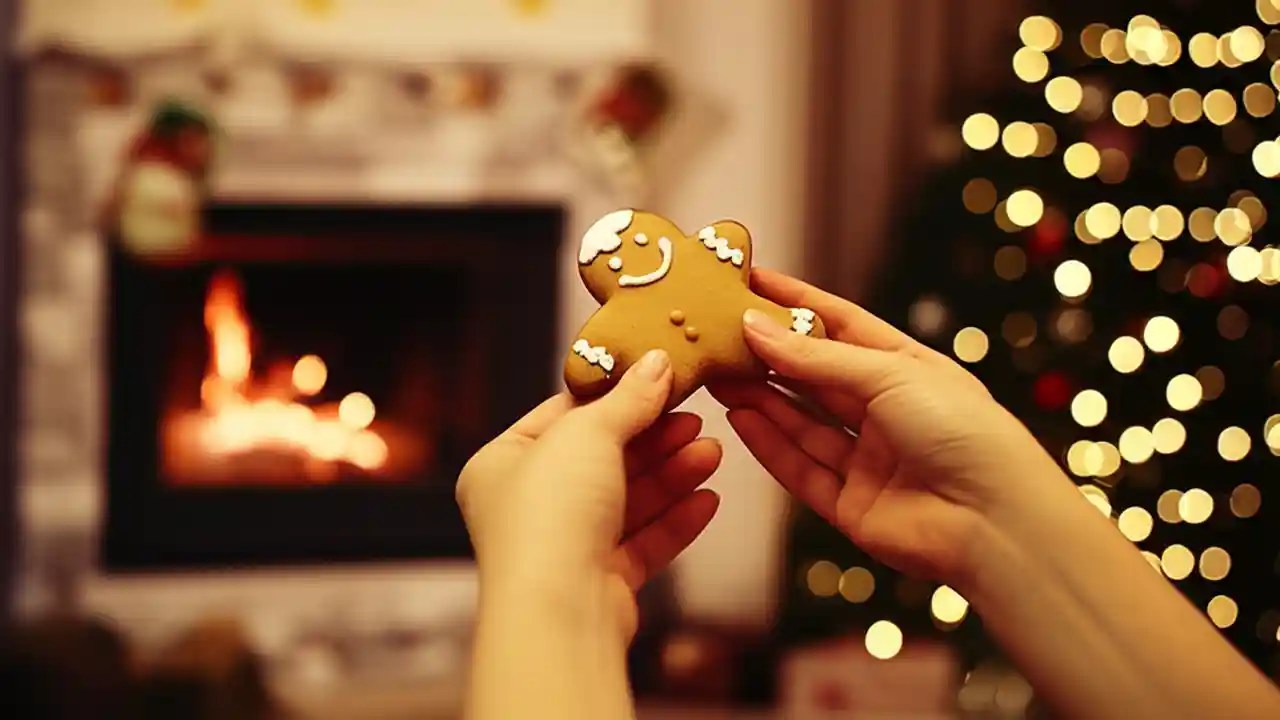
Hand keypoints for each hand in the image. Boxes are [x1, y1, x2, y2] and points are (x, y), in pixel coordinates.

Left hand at [457, 350, 721, 637]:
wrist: (557, 613)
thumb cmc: (549, 517)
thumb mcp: (589, 434)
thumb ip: (628, 398)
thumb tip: (658, 363)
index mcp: (502, 464)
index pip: (563, 416)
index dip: (615, 396)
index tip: (660, 380)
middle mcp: (528, 506)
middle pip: (602, 459)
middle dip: (654, 439)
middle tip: (696, 417)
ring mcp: (564, 546)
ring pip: (627, 501)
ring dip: (672, 474)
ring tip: (713, 451)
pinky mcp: (599, 582)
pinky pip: (642, 543)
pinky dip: (675, 519)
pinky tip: (708, 498)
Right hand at [711, 269, 1059, 588]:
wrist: (995, 522)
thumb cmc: (962, 432)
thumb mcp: (888, 375)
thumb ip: (815, 359)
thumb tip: (754, 328)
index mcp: (907, 369)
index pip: (841, 325)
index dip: (795, 303)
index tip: (749, 282)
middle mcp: (887, 412)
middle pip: (815, 378)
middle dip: (767, 356)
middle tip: (716, 336)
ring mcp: (869, 461)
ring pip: (802, 423)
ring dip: (760, 399)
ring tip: (716, 375)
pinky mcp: (853, 505)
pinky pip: (801, 470)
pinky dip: (769, 445)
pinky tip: (739, 419)